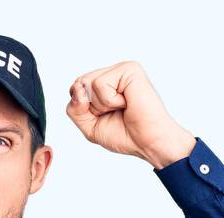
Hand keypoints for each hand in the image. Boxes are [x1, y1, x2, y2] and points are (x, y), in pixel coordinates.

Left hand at [65, 61, 195, 169]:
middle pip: (79, 84)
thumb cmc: (126, 135)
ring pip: (87, 83)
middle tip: (116, 113)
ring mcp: (121, 69)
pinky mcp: (129, 69)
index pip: (76, 89)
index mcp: (105, 83)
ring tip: (123, 107)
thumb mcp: (89, 126)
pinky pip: (100, 84)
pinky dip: (110, 101)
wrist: (149, 143)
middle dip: (92, 107)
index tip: (106, 116)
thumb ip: (74, 108)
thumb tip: (77, 86)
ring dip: (102, 105)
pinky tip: (127, 103)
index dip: (83, 108)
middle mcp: (113, 73)